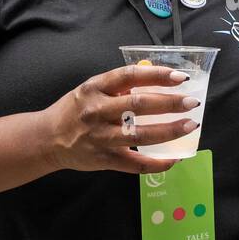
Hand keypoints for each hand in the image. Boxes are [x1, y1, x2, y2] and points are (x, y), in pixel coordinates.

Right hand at [40, 64, 199, 174]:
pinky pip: (135, 164)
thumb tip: (156, 79)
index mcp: (95, 87)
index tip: (180, 77)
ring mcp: (100, 137)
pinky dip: (157, 163)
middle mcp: (97, 110)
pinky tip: (174, 159)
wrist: (47, 139)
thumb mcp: (91, 89)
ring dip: (169, 131)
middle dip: (170, 103)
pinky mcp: (103, 159)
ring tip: (190, 126)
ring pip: (140, 135)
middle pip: (139, 106)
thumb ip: (118, 85)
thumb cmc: (75, 110)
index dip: (157, 75)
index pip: (130, 76)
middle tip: (192, 102)